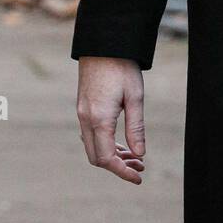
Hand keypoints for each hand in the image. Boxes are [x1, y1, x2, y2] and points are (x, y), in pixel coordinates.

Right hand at [76, 56, 145, 183]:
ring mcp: (82, 114)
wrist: (104, 44)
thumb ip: (136, 127)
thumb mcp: (135, 97)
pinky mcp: (83, 108)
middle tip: (140, 167)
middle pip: (97, 158)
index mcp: (99, 119)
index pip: (107, 159)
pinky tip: (121, 143)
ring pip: (93, 147)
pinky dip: (105, 144)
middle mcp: (86, 119)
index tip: (138, 178)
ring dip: (112, 156)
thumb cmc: (122, 68)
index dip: (122, 172)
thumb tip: (140, 154)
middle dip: (118, 167)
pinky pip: (91, 135)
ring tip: (135, 157)